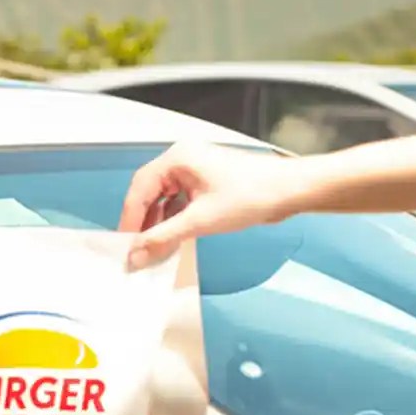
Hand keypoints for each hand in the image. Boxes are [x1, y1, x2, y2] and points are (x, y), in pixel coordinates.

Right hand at [120, 142, 310, 269]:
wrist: (290, 191)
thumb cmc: (252, 194)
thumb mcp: (200, 221)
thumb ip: (162, 238)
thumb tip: (135, 256)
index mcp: (176, 158)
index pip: (139, 190)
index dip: (129, 220)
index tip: (125, 246)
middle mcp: (182, 159)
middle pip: (148, 193)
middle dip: (142, 223)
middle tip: (136, 250)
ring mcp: (194, 170)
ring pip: (163, 199)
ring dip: (157, 224)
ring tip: (153, 249)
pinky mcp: (205, 182)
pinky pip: (178, 201)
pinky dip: (172, 220)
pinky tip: (171, 239)